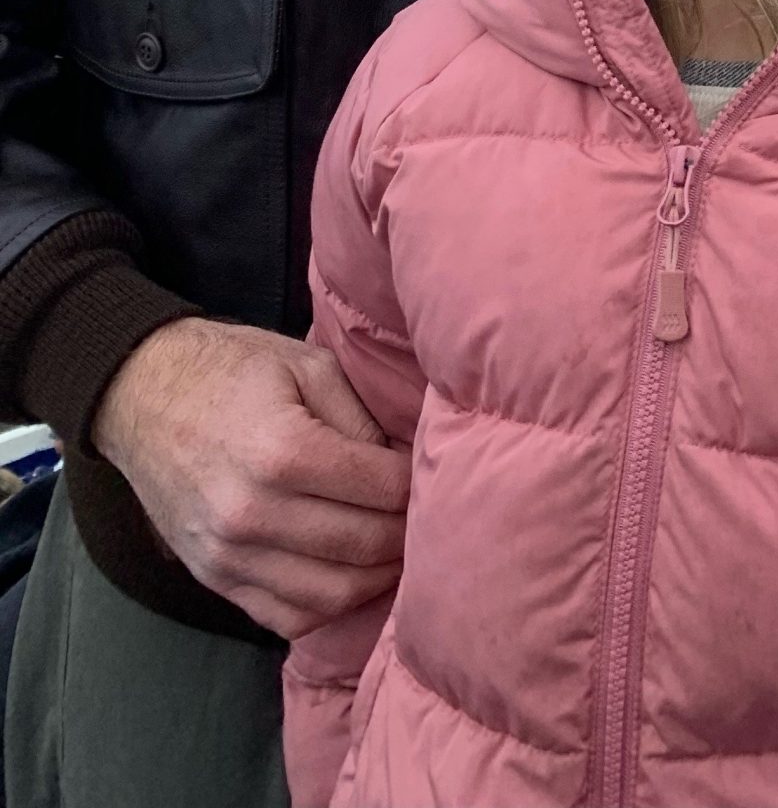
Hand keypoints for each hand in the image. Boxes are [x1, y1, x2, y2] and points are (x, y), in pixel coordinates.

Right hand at [93, 318, 410, 639]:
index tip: (428, 473)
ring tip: (393, 547)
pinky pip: (287, 617)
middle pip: (362, 546)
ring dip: (375, 577)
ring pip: (331, 594)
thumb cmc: (234, 371)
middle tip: (422, 515)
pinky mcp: (213, 579)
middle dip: (405, 533)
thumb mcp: (310, 366)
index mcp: (282, 451)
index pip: (381, 489)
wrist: (143, 396)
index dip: (417, 484)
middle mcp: (251, 513)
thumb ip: (362, 420)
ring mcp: (228, 555)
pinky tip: (348, 574)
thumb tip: (403, 470)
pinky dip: (328, 605)